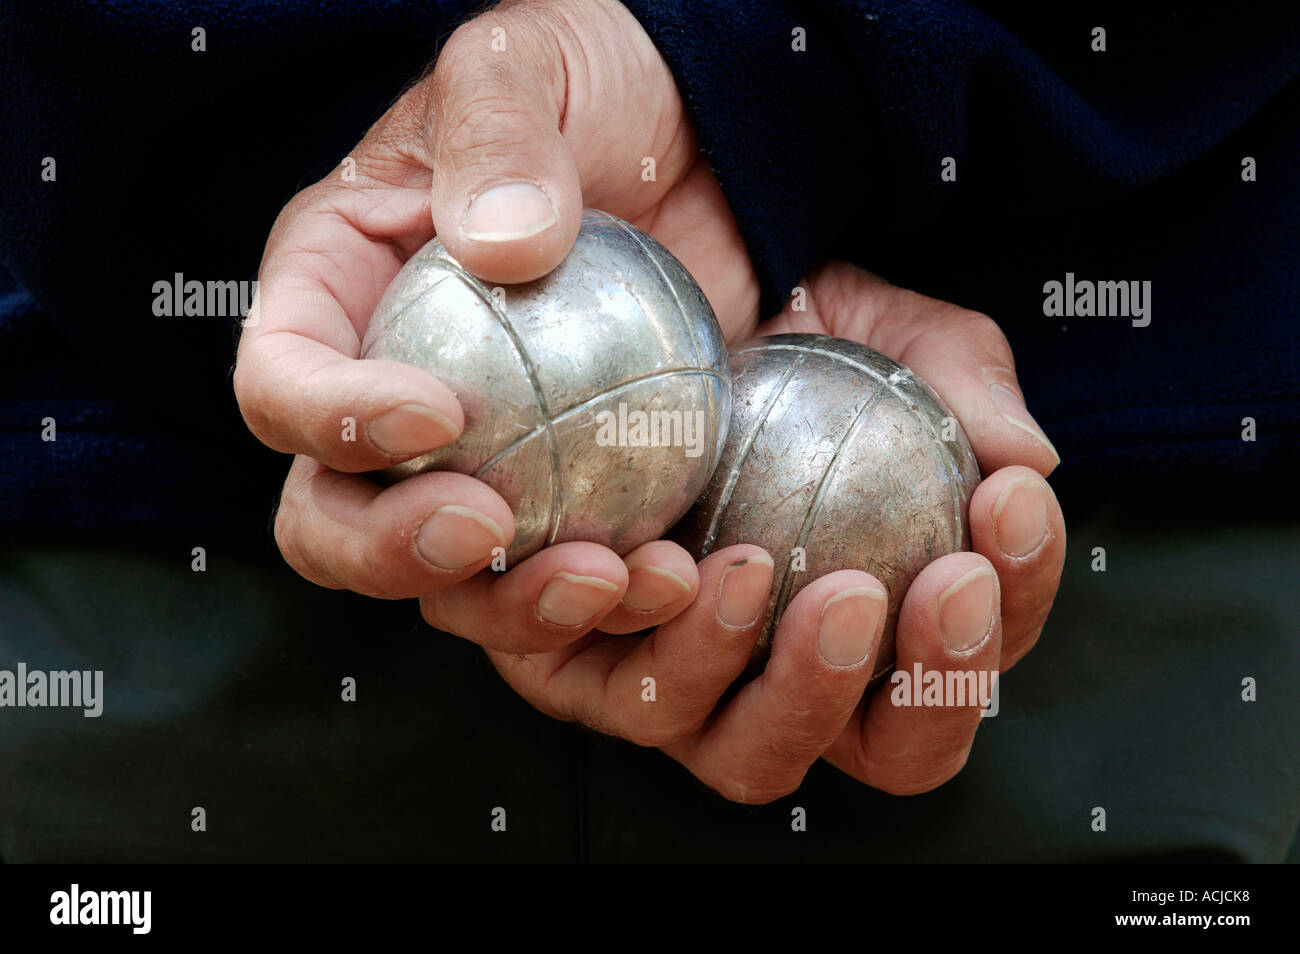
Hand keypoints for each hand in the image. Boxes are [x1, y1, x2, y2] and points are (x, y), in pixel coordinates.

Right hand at [232, 0, 758, 652]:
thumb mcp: (529, 67)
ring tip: (616, 575)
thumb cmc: (590, 83)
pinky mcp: (573, 496)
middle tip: (490, 528)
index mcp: (338, 299)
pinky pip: (565, 574)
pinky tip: (684, 575)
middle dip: (394, 551)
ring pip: (451, 582)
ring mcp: (481, 466)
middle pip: (335, 522)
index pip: (282, 386)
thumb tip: (503, 250)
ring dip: (518, 604)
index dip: (332, 419)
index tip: (438, 413)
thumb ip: (499, 140)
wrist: (702, 138)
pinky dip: (615, 599)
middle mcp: (386, 403)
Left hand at [492, 262, 1065, 800]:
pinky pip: (597, 685)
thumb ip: (961, 380)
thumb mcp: (882, 325)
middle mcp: (789, 674)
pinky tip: (644, 561)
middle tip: (923, 584)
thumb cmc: (777, 323)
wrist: (641, 282)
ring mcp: (683, 683)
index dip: (1004, 617)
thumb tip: (1029, 459)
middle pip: (886, 752)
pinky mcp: (567, 657)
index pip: (965, 670)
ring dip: (779, 685)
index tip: (1003, 505)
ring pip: (744, 754)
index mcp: (880, 624)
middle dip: (925, 692)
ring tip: (757, 569)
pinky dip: (631, 638)